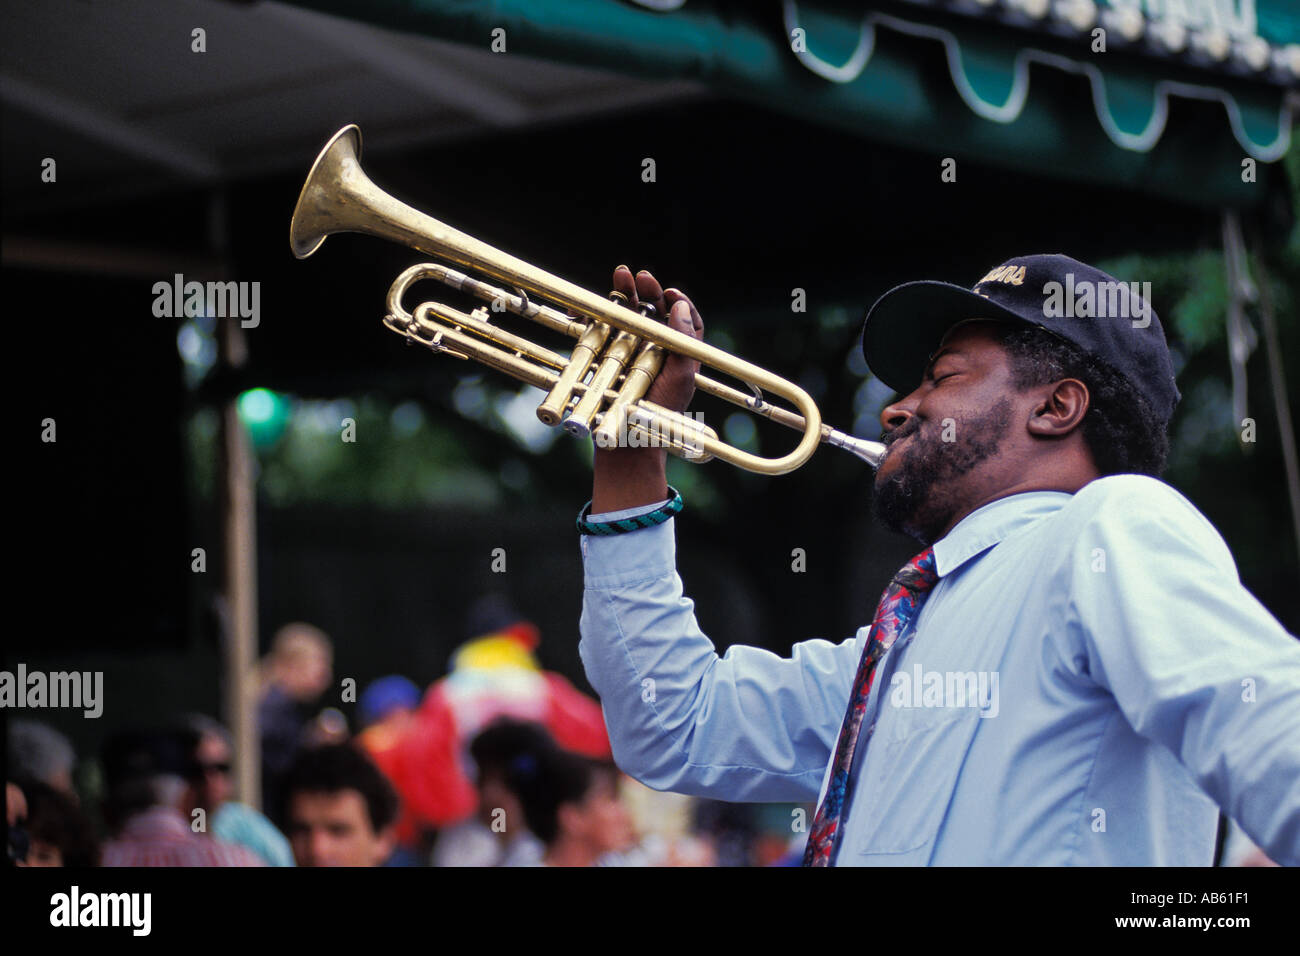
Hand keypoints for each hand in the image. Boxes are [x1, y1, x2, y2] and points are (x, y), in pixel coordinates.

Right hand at [589, 266, 704, 512]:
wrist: (626, 440)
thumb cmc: (659, 413)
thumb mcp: (680, 379)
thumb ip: (685, 343)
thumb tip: (680, 307)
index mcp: (679, 354)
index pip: (686, 322)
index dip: (680, 304)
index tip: (670, 293)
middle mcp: (655, 349)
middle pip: (654, 311)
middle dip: (647, 290)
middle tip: (641, 276)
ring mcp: (630, 351)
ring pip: (628, 314)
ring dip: (622, 293)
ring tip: (620, 275)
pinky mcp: (605, 356)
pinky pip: (597, 330)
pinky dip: (589, 315)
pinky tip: (585, 305)